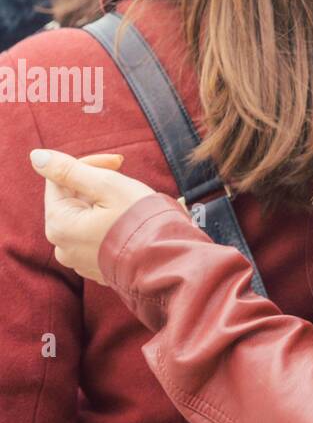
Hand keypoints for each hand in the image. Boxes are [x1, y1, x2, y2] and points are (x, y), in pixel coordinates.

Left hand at [32, 149, 162, 284]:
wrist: (165, 258)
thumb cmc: (139, 218)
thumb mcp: (107, 185)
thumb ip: (69, 169)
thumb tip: (37, 155)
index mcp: (59, 224)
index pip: (59, 179)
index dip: (88, 164)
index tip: (118, 162)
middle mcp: (61, 245)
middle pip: (70, 200)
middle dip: (96, 185)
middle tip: (125, 180)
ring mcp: (77, 260)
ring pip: (82, 218)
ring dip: (102, 204)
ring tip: (128, 203)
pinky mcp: (94, 267)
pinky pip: (92, 237)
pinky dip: (107, 224)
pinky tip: (127, 222)